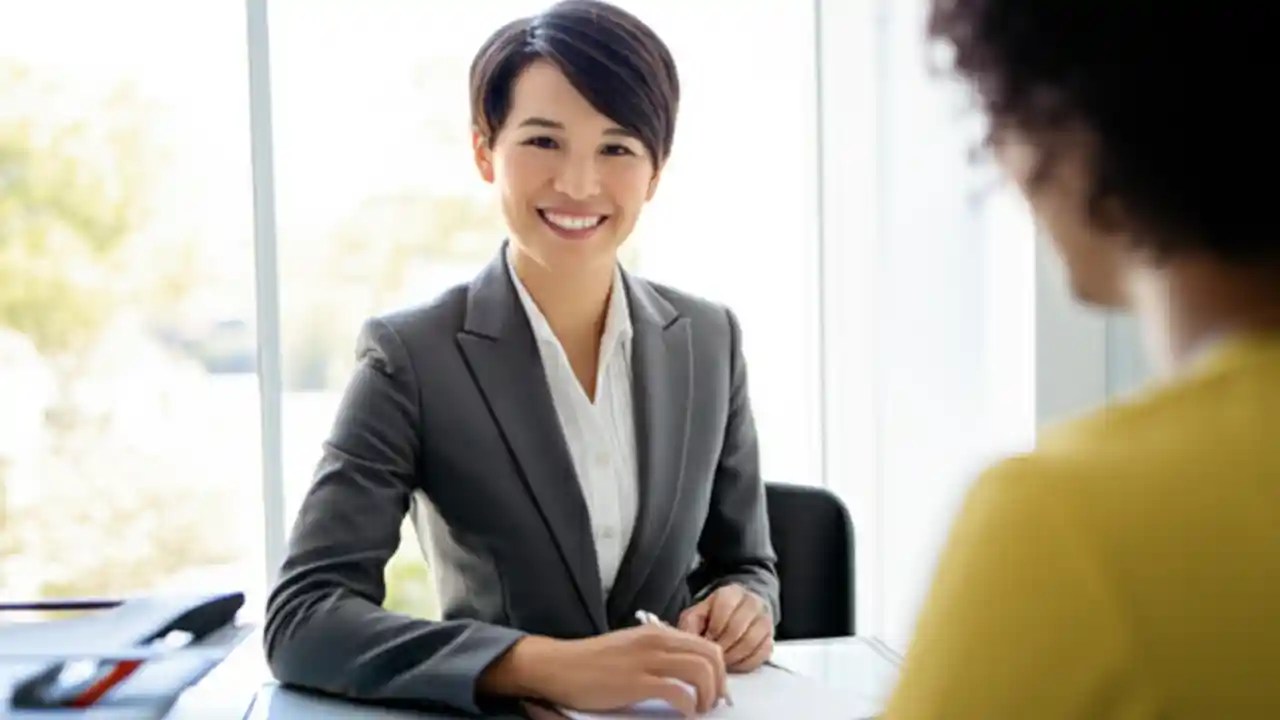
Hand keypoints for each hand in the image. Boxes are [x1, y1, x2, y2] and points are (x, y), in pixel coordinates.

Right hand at [479, 625, 727, 717]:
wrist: (560, 666)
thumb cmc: (593, 662)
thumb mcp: (632, 647)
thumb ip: (658, 652)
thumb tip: (686, 670)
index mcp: (658, 633)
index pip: (705, 644)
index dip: (720, 670)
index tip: (717, 690)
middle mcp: (657, 641)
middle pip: (710, 655)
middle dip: (720, 682)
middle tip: (714, 703)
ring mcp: (648, 660)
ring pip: (701, 671)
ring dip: (708, 694)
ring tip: (700, 710)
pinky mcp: (637, 682)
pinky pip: (679, 692)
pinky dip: (690, 706)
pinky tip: (685, 714)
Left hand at [678, 584, 773, 672]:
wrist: (740, 611)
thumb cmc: (713, 615)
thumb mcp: (697, 614)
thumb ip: (689, 625)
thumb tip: (691, 644)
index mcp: (732, 592)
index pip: (724, 610)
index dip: (712, 629)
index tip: (705, 641)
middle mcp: (753, 602)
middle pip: (737, 629)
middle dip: (722, 646)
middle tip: (713, 655)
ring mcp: (765, 620)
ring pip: (752, 642)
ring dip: (733, 657)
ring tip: (722, 661)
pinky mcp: (771, 638)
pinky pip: (762, 654)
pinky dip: (746, 663)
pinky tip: (734, 664)